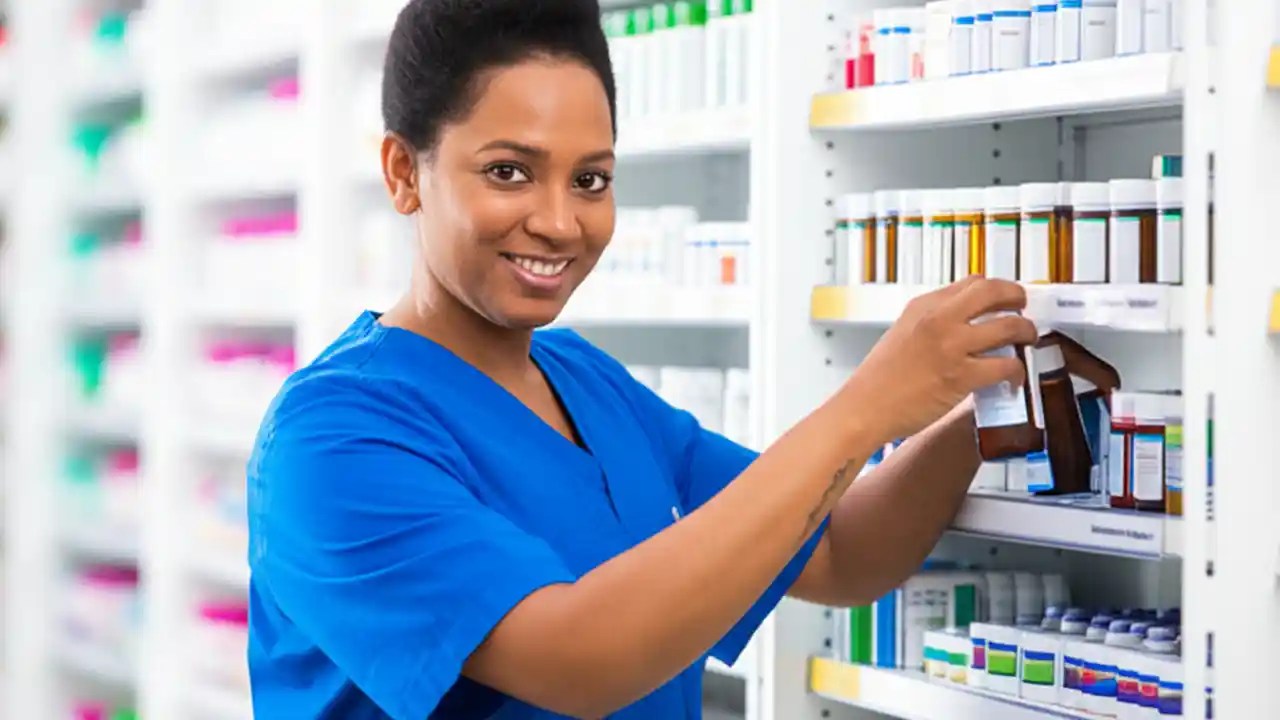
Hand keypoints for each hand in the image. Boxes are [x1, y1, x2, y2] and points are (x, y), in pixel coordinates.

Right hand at [840, 277, 1037, 445]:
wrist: (864, 408)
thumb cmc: (879, 380)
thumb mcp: (902, 334)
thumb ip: (932, 323)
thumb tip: (964, 324)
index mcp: (922, 306)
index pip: (972, 282)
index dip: (996, 288)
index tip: (1004, 298)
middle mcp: (938, 319)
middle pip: (994, 291)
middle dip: (1018, 297)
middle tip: (1024, 310)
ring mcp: (951, 346)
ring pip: (1009, 326)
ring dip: (1026, 333)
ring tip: (1027, 341)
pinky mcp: (961, 376)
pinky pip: (1006, 365)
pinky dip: (1017, 371)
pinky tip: (1013, 378)